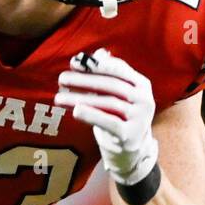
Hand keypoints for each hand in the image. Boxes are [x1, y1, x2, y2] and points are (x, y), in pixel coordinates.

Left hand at [55, 48, 158, 185]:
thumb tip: (94, 54)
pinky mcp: (131, 136)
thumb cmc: (119, 116)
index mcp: (142, 85)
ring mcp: (140, 119)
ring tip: (59, 97)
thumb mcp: (116, 95)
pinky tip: (76, 111)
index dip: (95, 64)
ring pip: (107, 103)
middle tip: (62, 79)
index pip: (117, 69)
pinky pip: (109, 122)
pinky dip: (92, 115)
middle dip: (84, 80)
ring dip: (80, 98)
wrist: (132, 151)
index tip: (73, 62)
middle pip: (111, 85)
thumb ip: (106, 75)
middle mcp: (145, 100)